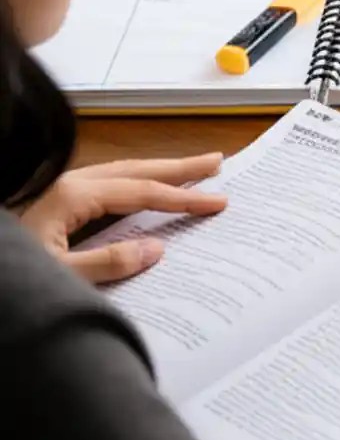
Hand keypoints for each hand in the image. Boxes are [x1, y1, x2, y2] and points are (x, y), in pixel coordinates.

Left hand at [19, 153, 227, 282]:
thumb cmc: (10, 274)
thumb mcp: (60, 277)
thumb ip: (108, 263)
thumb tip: (156, 249)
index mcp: (73, 196)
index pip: (143, 193)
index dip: (184, 198)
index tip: (218, 201)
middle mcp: (69, 185)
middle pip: (136, 170)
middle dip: (179, 167)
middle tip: (218, 162)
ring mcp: (61, 192)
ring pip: (121, 174)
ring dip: (159, 171)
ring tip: (192, 169)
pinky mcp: (54, 205)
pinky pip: (107, 187)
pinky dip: (137, 184)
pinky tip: (145, 192)